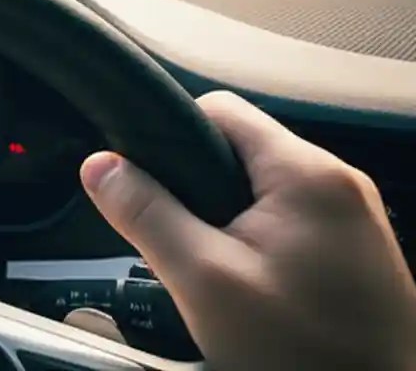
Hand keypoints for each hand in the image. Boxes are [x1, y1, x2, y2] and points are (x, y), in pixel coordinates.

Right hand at [81, 91, 415, 370]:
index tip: (147, 184)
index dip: (170, 139)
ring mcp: (355, 221)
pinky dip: (259, 248)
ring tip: (221, 277)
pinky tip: (254, 293)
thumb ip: (146, 215)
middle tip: (187, 250)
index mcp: (308, 173)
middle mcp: (341, 185)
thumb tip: (100, 167)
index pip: (218, 110)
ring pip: (262, 194)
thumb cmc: (303, 355)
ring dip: (229, 224)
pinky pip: (291, 226)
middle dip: (200, 193)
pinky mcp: (357, 256)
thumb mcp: (203, 281)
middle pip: (239, 153)